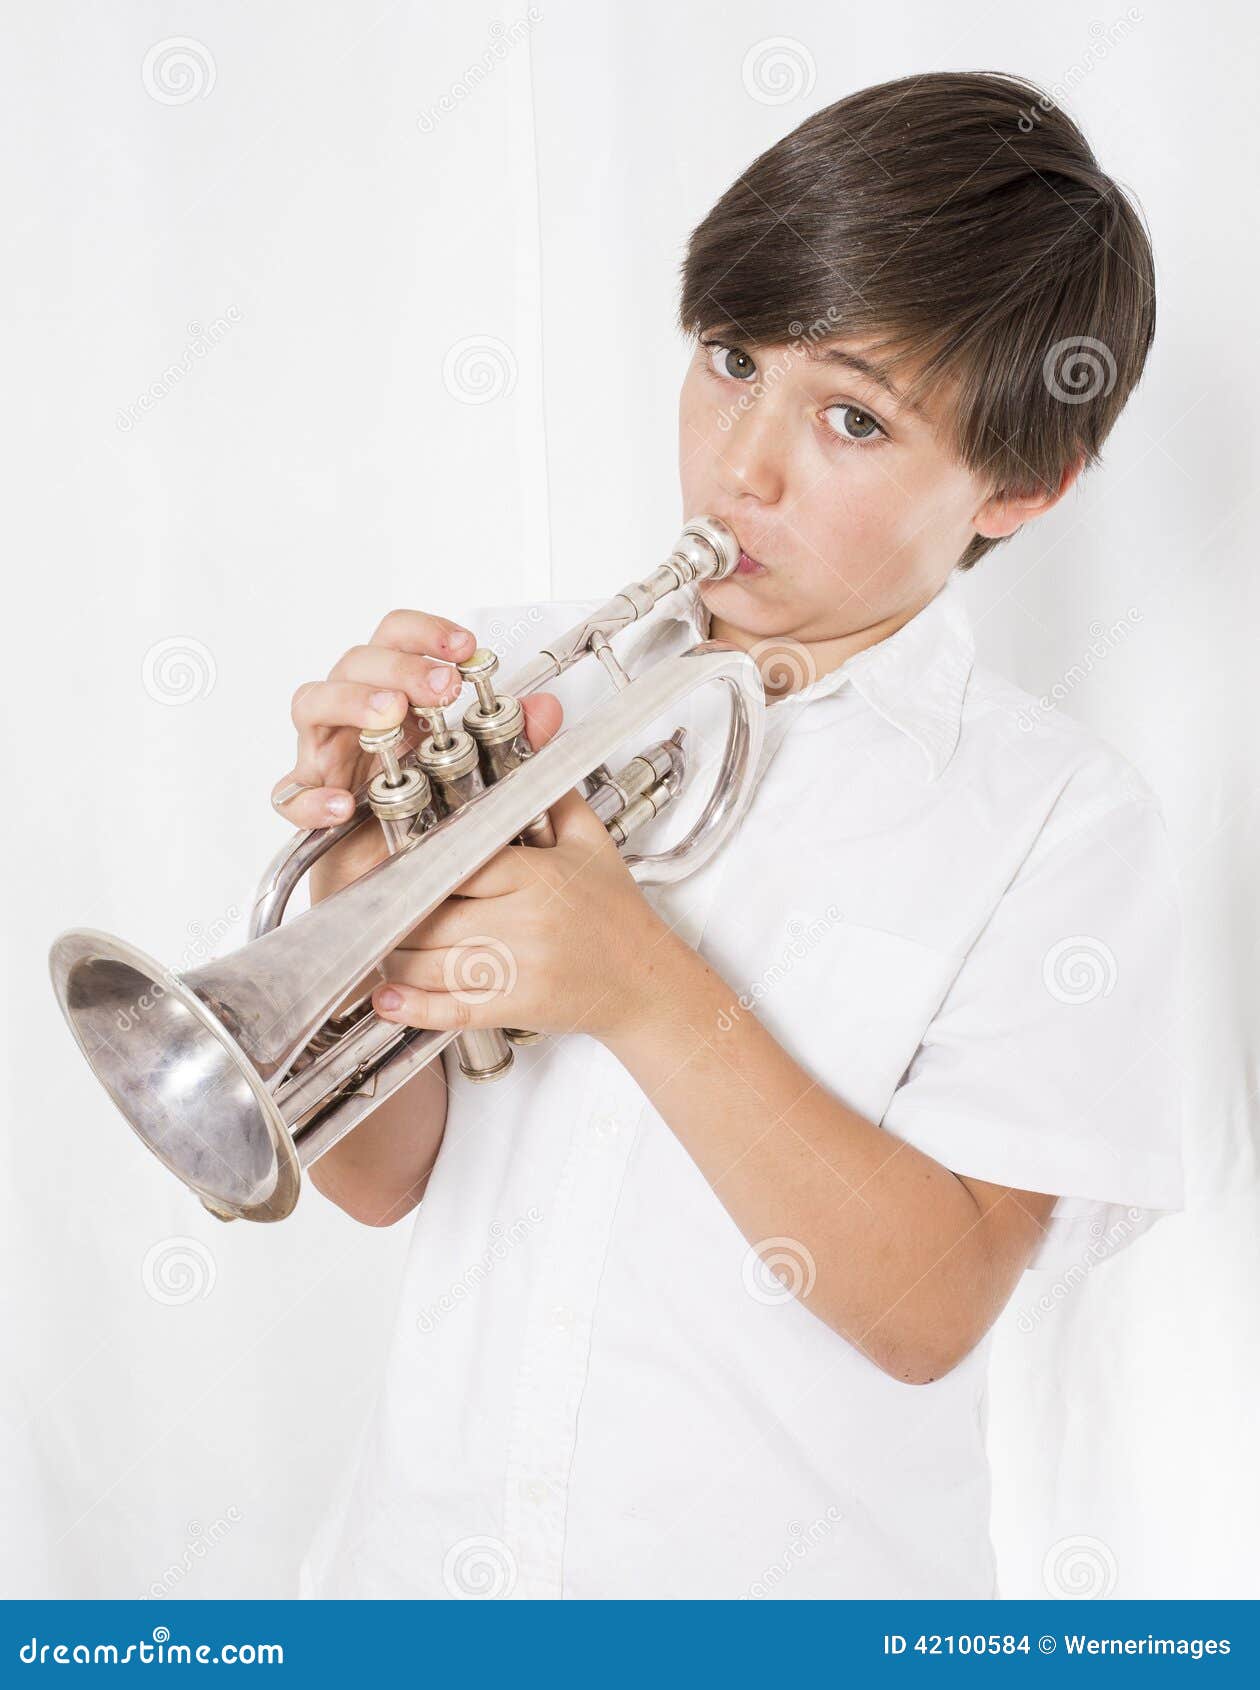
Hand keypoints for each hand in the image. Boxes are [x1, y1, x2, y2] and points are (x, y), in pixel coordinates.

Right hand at [268, 606, 561, 904]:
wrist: (405, 892)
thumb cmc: (432, 821)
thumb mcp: (485, 776)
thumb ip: (514, 741)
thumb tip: (546, 709)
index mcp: (394, 700)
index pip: (394, 640)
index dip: (425, 633)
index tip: (463, 647)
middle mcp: (355, 721)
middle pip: (354, 664)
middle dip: (400, 666)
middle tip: (442, 688)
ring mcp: (327, 761)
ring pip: (311, 707)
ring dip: (352, 702)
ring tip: (390, 715)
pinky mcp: (310, 812)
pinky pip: (291, 798)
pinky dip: (311, 798)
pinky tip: (344, 804)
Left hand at [370, 785, 681, 1044]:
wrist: (645, 979)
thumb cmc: (615, 912)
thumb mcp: (589, 840)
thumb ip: (550, 793)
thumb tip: (530, 739)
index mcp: (533, 874)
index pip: (452, 864)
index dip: (412, 867)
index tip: (388, 866)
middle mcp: (522, 920)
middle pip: (429, 915)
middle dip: (393, 915)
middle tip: (369, 908)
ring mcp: (517, 967)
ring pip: (429, 962)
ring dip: (393, 957)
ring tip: (374, 946)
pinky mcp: (515, 1006)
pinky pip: (451, 1008)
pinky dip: (412, 1007)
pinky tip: (387, 998)